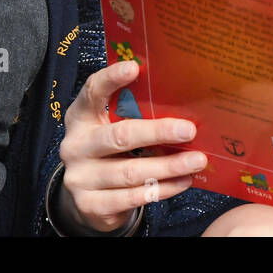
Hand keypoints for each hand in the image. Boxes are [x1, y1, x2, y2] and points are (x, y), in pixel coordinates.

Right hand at [56, 60, 206, 232]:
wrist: (88, 199)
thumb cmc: (110, 152)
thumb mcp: (111, 127)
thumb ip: (132, 114)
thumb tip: (182, 101)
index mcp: (81, 117)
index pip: (93, 92)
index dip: (111, 78)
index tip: (134, 67)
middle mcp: (76, 145)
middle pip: (120, 136)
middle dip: (159, 132)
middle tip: (189, 130)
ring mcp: (80, 177)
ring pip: (131, 171)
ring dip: (169, 166)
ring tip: (196, 161)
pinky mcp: (91, 205)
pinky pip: (132, 197)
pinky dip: (162, 189)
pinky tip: (183, 182)